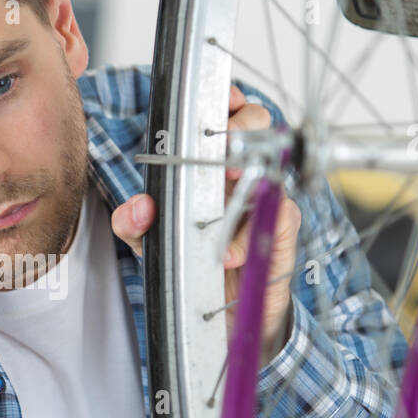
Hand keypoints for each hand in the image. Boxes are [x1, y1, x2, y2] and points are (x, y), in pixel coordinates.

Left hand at [113, 85, 301, 363]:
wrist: (217, 317)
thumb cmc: (191, 265)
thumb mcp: (150, 243)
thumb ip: (134, 223)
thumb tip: (139, 207)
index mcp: (210, 167)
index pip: (225, 118)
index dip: (228, 101)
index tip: (222, 100)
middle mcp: (242, 178)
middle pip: (257, 130)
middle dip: (242, 131)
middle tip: (225, 151)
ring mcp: (266, 204)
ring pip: (272, 173)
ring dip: (249, 185)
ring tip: (229, 198)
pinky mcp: (282, 236)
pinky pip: (282, 220)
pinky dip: (255, 233)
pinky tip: (232, 254)